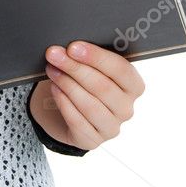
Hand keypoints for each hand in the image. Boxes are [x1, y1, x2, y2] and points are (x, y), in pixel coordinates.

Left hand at [29, 41, 145, 150]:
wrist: (71, 109)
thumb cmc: (84, 81)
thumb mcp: (91, 67)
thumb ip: (88, 56)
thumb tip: (69, 46)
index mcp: (133, 85)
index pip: (121, 69)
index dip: (96, 57)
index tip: (73, 47)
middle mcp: (126, 108)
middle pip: (102, 86)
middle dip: (75, 68)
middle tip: (54, 54)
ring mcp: (112, 127)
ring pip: (90, 105)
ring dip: (67, 84)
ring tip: (52, 70)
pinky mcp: (93, 140)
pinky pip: (78, 122)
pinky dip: (64, 103)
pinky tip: (55, 89)